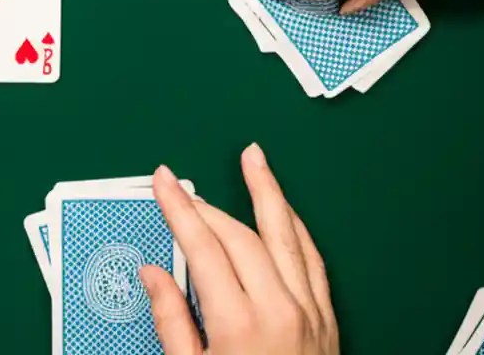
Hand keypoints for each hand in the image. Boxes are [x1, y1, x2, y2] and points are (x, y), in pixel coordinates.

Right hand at [143, 146, 337, 354]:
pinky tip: (285, 212)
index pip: (204, 246)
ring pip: (287, 235)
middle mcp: (281, 310)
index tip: (164, 182)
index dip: (179, 209)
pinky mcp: (329, 322)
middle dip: (208, 204)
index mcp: (240, 324)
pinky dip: (295, 228)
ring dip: (268, 192)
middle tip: (181, 186)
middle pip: (241, 235)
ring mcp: (311, 313)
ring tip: (254, 159)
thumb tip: (155, 275)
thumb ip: (172, 322)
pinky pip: (313, 259)